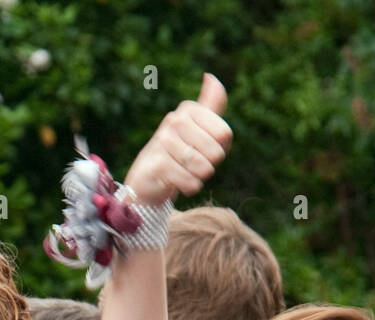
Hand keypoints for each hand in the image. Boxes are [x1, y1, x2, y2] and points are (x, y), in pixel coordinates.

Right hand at [123, 73, 231, 206]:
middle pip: (216, 152)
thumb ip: (211, 104)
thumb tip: (210, 76)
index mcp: (189, 109)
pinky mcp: (157, 165)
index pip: (225, 134)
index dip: (220, 149)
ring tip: (186, 172)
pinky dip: (189, 187)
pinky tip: (178, 183)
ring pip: (203, 168)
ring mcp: (163, 141)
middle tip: (193, 163)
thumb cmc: (179, 151)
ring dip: (199, 177)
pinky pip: (190, 182)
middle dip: (209, 165)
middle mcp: (175, 120)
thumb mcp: (198, 127)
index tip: (203, 148)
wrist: (148, 179)